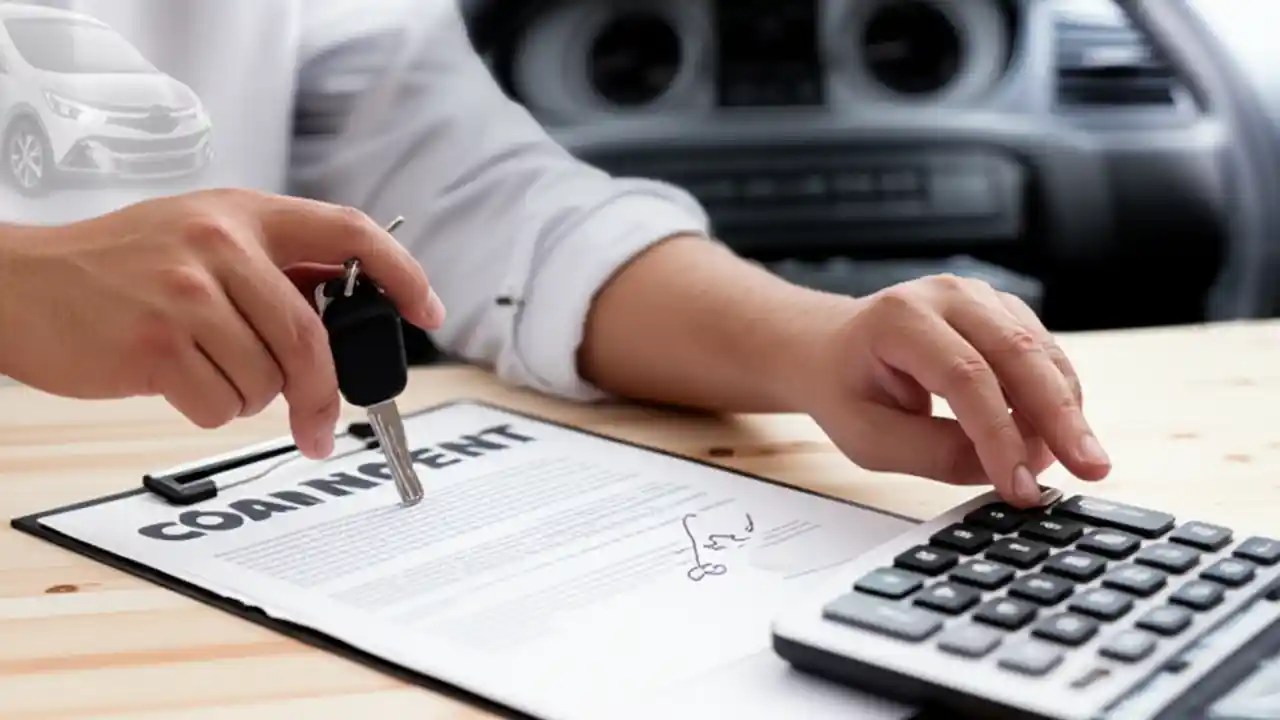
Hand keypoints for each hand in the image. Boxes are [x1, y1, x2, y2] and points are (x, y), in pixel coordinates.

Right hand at [0, 189, 443, 457]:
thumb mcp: (200, 234)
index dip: (402, 274)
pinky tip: (177, 381)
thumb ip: (272, 263)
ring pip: (268, 379)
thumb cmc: (117, 266)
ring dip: (251, 396)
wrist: (20, 284)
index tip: (427, 312)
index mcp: (243, 214)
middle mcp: (220, 244)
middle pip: (311, 337)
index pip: (350, 231)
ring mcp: (185, 293)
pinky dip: (211, 410)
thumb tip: (350, 304)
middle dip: (325, 395)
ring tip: (204, 368)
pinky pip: (224, 406)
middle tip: (323, 429)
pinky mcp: (155, 345)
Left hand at [797, 275, 1110, 507]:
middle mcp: (946, 296)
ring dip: (1066, 410)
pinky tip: (1058, 436)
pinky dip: (1057, 395)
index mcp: (901, 319)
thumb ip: (931, 453)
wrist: (830, 347)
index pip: (965, 377)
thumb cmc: (844, 388)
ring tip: (1079, 462)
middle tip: (1092, 469)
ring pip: (1040, 352)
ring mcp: (980, 297)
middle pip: (1018, 353)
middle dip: (1061, 417)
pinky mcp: (1003, 312)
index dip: (1001, 435)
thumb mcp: (867, 436)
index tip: (1022, 486)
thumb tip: (1003, 468)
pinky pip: (1043, 353)